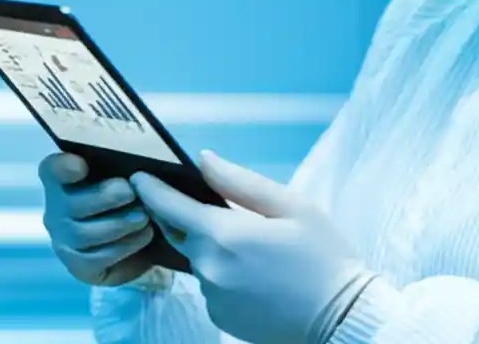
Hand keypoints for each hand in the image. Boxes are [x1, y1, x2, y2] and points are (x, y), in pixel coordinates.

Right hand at [39, 153, 156, 286]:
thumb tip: (133, 167)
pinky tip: (144, 235)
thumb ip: (124, 165)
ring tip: (144, 217)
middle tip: (132, 193)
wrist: (153, 238)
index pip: (53, 169)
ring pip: (81, 234)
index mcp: (66, 178)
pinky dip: (123, 246)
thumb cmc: (137, 195)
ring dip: (118, 224)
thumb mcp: (132, 174)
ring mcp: (65, 240)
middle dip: (104, 197)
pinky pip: (93, 259)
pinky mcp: (79, 266)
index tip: (81, 166)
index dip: (63, 167)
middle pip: (69, 204)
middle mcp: (58, 208)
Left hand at [131, 150, 369, 343]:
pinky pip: (211, 284)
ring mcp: (212, 297)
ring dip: (212, 246)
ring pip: (199, 259)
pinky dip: (224, 272)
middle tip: (210, 203)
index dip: (151, 188)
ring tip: (252, 244)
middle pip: (181, 233)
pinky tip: (255, 271)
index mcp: (224, 235)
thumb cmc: (323, 257)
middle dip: (187, 216)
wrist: (341, 318)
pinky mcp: (220, 317)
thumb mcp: (292, 207)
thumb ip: (241, 182)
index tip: (138, 175)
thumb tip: (203, 160)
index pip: (169, 206)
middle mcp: (208, 269)